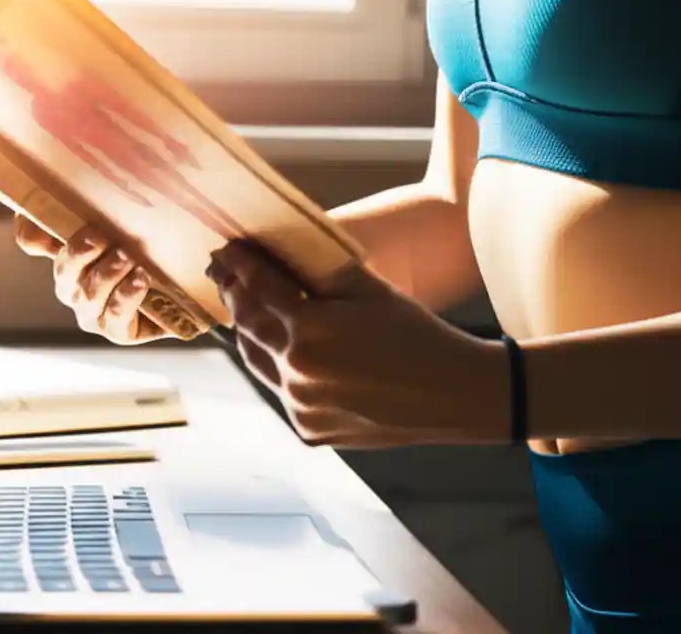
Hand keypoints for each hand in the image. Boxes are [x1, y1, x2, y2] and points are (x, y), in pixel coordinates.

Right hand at [15, 216, 171, 344]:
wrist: (189, 276)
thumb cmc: (145, 241)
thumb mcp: (114, 214)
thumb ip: (79, 206)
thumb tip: (43, 228)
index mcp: (65, 252)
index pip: (33, 238)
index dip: (36, 232)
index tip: (55, 217)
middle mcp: (73, 285)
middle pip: (63, 270)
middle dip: (79, 254)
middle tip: (101, 238)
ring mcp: (93, 311)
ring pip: (89, 295)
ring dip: (106, 274)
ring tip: (127, 257)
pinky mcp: (119, 331)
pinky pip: (114, 318)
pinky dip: (125, 298)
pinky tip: (139, 281)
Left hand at [206, 240, 509, 447]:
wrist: (454, 395)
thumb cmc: (416, 334)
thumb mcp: (369, 289)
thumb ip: (318, 271)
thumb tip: (276, 254)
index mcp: (310, 331)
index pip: (260, 288)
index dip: (242, 265)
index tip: (230, 249)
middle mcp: (297, 373)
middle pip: (248, 326)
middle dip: (234, 296)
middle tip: (226, 273)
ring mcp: (301, 407)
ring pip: (258, 362)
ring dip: (247, 333)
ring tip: (242, 308)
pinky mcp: (311, 430)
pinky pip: (282, 392)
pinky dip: (276, 367)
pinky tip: (277, 348)